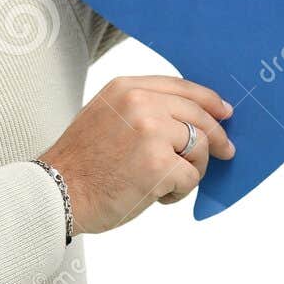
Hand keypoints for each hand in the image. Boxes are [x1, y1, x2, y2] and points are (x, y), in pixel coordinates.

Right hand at [37, 75, 235, 234]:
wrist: (58, 193)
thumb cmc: (82, 163)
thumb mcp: (106, 115)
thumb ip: (142, 108)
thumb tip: (190, 117)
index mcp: (127, 88)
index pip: (182, 87)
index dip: (209, 101)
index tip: (224, 113)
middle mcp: (141, 104)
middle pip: (199, 115)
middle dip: (217, 137)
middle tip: (225, 152)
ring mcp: (152, 133)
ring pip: (200, 147)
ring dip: (192, 169)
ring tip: (167, 183)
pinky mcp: (160, 165)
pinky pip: (191, 177)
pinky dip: (180, 191)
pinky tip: (157, 196)